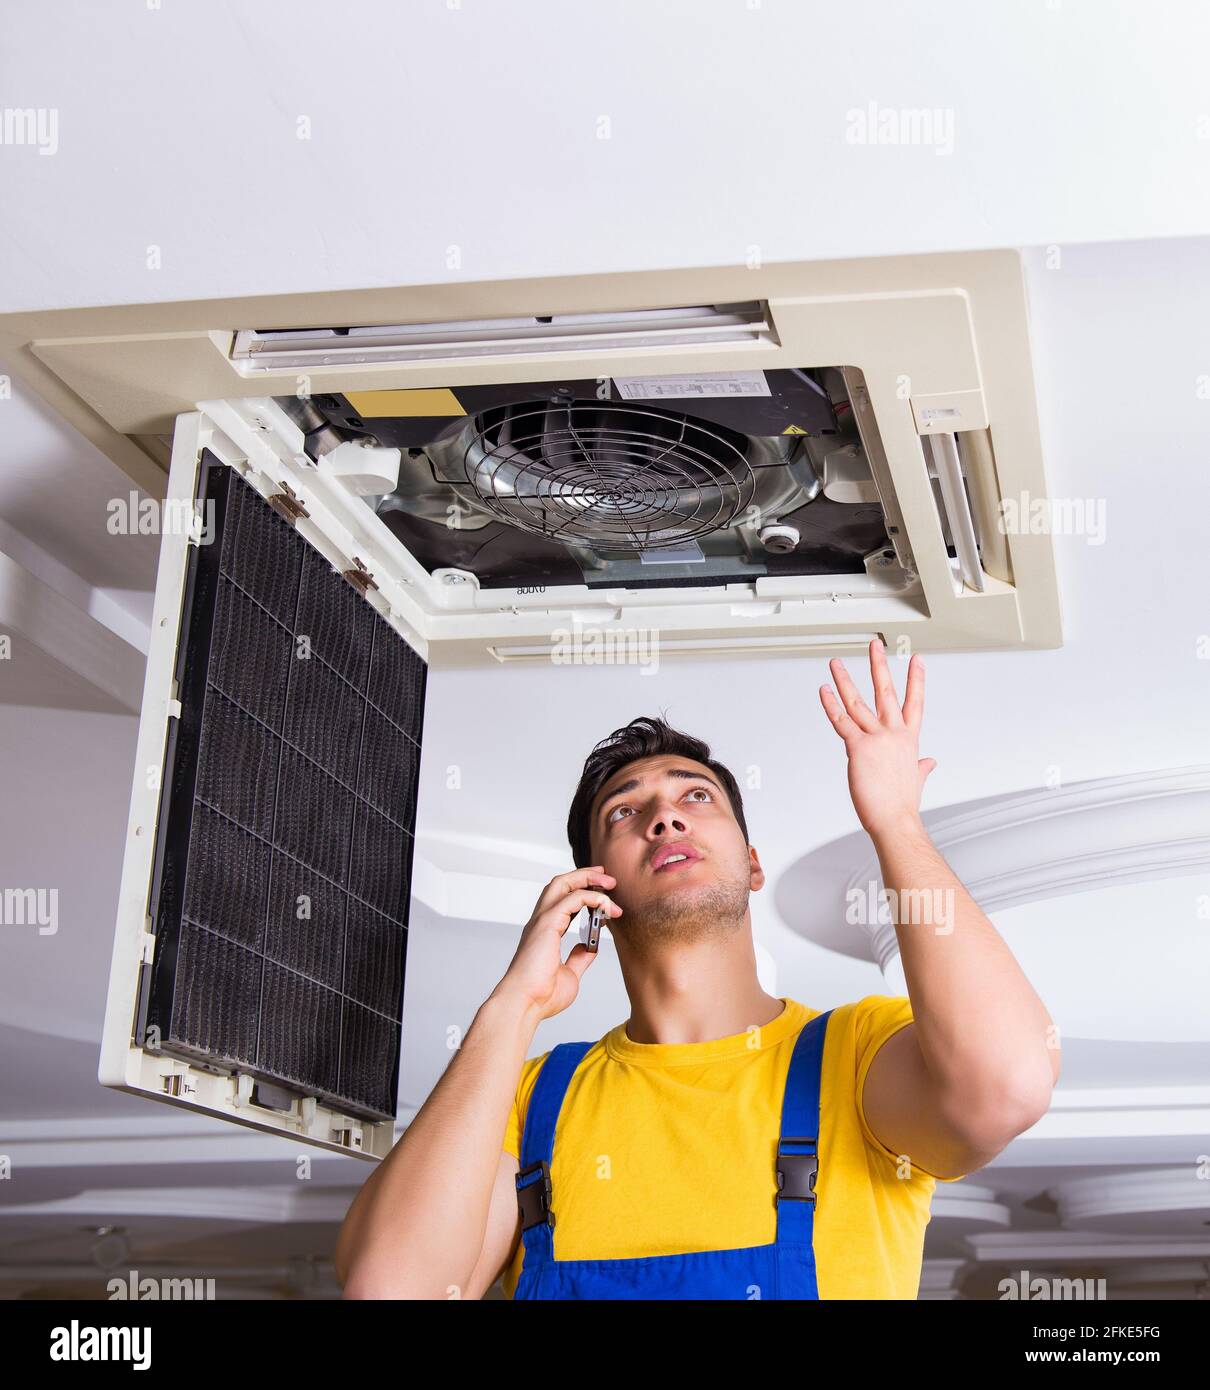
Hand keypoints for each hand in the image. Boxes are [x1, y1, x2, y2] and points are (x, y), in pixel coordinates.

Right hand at [494, 868, 622, 1021]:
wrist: (525, 1005)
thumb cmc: (540, 996)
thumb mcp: (570, 974)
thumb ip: (579, 958)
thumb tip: (588, 948)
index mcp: (544, 932)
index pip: (563, 900)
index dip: (584, 894)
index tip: (605, 899)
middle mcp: (541, 922)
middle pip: (561, 884)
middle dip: (586, 876)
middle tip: (608, 879)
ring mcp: (542, 921)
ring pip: (563, 884)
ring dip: (588, 879)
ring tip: (609, 884)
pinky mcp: (547, 924)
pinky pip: (572, 899)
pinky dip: (591, 897)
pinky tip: (605, 905)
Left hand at [819, 639, 936, 838]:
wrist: (896, 820)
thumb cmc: (903, 805)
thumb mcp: (917, 779)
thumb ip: (922, 766)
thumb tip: (930, 762)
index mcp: (909, 740)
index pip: (914, 702)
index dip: (916, 680)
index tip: (916, 659)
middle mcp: (894, 734)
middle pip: (886, 692)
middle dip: (879, 666)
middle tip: (875, 645)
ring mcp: (877, 738)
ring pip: (858, 702)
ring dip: (845, 680)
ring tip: (835, 662)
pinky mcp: (858, 748)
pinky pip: (841, 721)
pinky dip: (831, 705)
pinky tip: (824, 690)